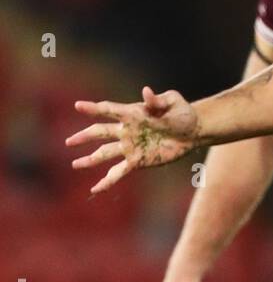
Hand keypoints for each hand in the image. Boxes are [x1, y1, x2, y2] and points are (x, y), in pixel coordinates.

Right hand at [66, 86, 199, 192]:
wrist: (194, 131)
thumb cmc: (182, 113)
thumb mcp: (172, 102)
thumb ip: (157, 100)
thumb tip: (146, 92)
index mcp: (132, 114)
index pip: (109, 110)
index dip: (93, 108)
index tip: (78, 106)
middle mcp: (127, 130)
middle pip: (100, 132)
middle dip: (85, 136)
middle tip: (70, 141)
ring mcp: (131, 147)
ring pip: (105, 153)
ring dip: (90, 159)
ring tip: (76, 164)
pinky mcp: (138, 161)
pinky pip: (118, 172)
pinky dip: (107, 181)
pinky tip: (95, 190)